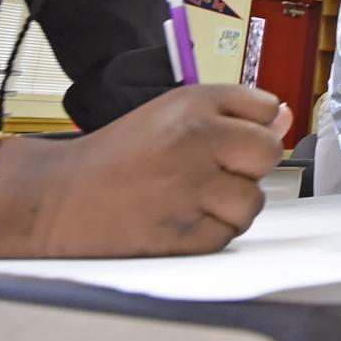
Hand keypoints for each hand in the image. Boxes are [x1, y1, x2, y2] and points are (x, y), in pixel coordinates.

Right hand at [0, 84, 291, 258]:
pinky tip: (180, 218)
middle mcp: (196, 140)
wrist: (56, 199)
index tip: (235, 138)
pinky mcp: (186, 232)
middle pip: (268, 152)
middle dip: (247, 166)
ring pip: (253, 200)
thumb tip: (283, 116)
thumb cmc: (112, 158)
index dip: (253, 127)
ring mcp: (192, 187)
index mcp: (192, 105)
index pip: (265, 108)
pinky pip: (228, 235)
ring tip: (191, 197)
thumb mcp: (169, 113)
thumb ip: (230, 111)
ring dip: (229, 204)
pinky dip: (210, 232)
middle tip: (212, 171)